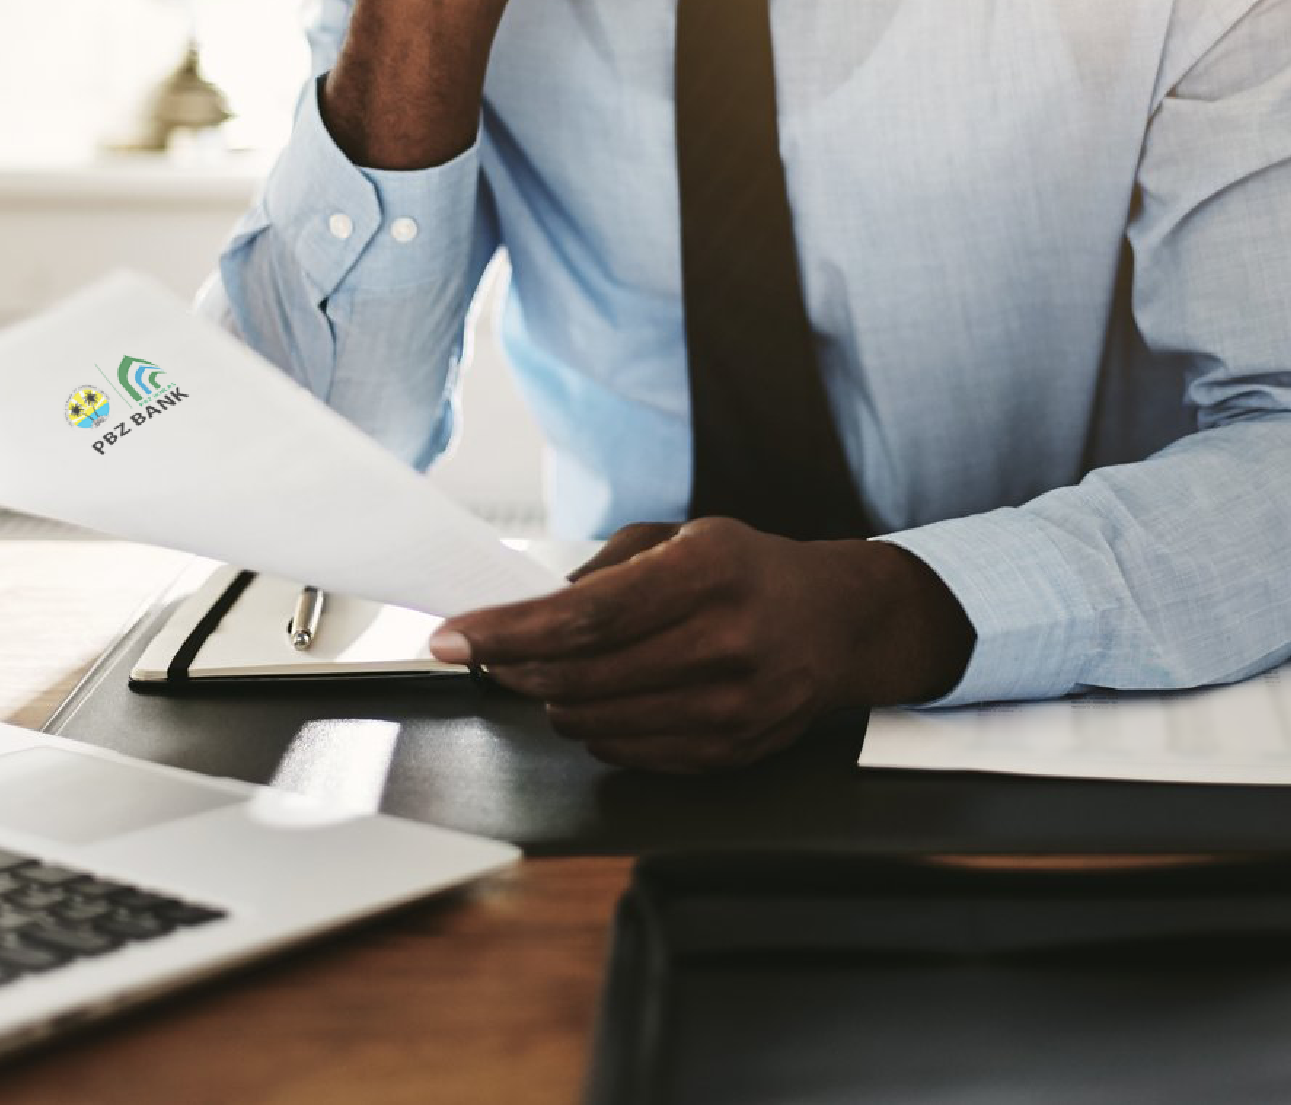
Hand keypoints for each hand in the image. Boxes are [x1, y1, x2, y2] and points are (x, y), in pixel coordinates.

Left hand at [429, 518, 974, 771]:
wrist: (839, 626)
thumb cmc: (751, 572)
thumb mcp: (685, 536)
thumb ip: (606, 569)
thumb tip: (528, 607)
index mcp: (706, 574)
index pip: (583, 617)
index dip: (506, 632)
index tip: (451, 636)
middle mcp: (721, 644)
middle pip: (578, 676)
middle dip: (513, 667)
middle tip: (485, 651)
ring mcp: (727, 709)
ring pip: (593, 721)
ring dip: (550, 697)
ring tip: (548, 671)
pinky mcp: (725, 754)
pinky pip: (624, 752)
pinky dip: (592, 725)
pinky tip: (598, 697)